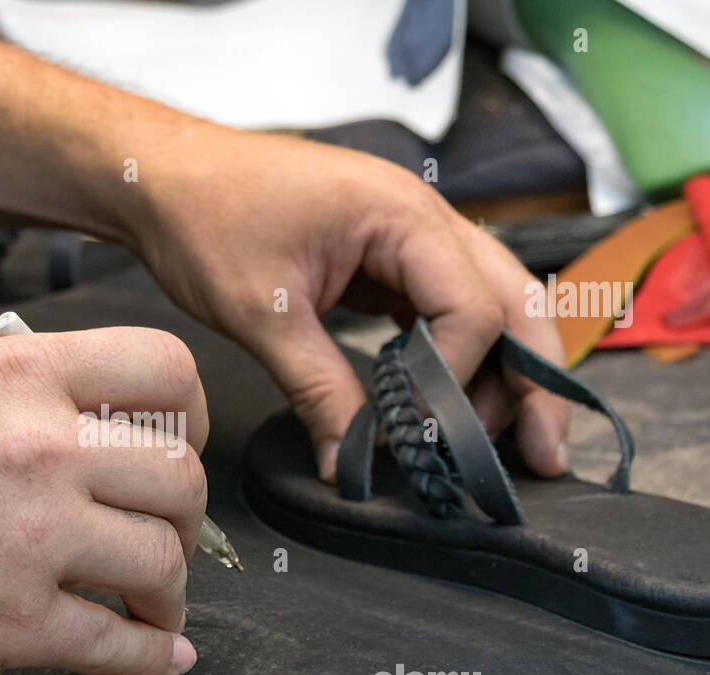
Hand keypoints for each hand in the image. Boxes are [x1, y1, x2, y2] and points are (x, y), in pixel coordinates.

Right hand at [0, 328, 208, 674]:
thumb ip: (10, 388)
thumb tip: (77, 409)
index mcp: (14, 379)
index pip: (161, 369)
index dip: (191, 411)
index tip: (182, 441)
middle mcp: (34, 450)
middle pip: (180, 474)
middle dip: (186, 512)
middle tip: (167, 531)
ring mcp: (28, 540)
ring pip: (162, 560)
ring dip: (171, 590)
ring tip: (155, 602)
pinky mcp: (9, 626)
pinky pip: (118, 645)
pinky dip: (153, 656)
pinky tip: (160, 654)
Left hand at [130, 128, 570, 482]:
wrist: (163, 178)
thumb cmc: (206, 218)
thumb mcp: (262, 314)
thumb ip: (318, 389)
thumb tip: (353, 461)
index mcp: (404, 215)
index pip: (472, 310)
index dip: (456, 384)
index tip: (422, 437)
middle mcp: (424, 218)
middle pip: (513, 301)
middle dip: (533, 380)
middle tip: (545, 453)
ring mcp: (409, 237)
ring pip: (488, 306)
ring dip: (501, 372)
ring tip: (507, 441)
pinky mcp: (385, 259)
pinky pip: (442, 310)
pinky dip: (454, 358)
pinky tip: (448, 404)